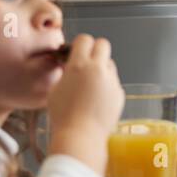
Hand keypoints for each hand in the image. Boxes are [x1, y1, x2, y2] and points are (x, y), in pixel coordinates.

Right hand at [47, 35, 124, 172]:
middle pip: (103, 44)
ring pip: (110, 64)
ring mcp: (112, 81)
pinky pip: (114, 83)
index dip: (80, 45)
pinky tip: (98, 101)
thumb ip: (66, 73)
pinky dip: (107, 87)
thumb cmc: (63, 116)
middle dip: (95, 50)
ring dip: (102, 69)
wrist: (81, 136)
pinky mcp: (120, 94)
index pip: (85, 39)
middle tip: (87, 62)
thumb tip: (70, 67)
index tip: (77, 52)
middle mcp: (98, 69)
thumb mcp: (56, 89)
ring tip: (91, 86)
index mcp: (79, 65)